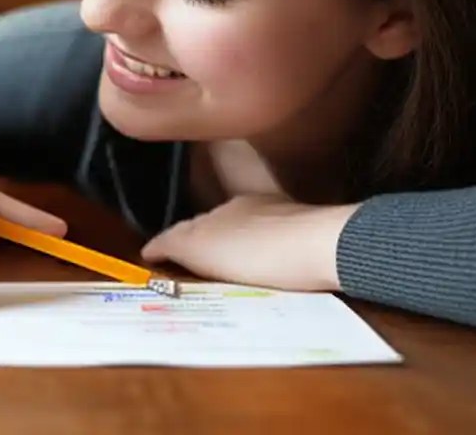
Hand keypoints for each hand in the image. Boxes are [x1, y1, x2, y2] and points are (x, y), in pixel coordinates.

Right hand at [140, 193, 358, 290]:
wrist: (326, 248)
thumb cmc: (258, 250)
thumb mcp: (202, 247)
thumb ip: (174, 244)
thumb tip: (149, 245)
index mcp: (222, 208)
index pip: (188, 224)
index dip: (170, 242)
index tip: (156, 256)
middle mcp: (252, 207)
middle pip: (218, 224)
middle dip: (203, 241)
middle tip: (191, 264)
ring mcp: (285, 218)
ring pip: (249, 231)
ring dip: (236, 246)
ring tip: (227, 268)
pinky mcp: (312, 235)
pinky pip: (278, 243)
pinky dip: (265, 253)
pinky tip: (270, 267)